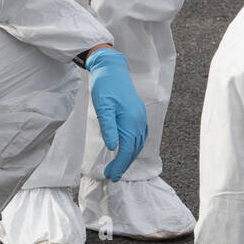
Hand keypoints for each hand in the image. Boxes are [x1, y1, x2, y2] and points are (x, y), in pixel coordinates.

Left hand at [85, 47, 147, 180]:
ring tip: (119, 166)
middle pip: (134, 149)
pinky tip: (129, 149)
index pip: (127, 149)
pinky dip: (135, 146)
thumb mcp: (102, 107)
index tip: (110, 175)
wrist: (112, 68)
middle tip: (112, 175)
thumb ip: (108, 127)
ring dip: (130, 156)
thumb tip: (112, 147)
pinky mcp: (138, 113)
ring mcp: (140, 116)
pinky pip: (140, 135)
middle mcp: (139, 120)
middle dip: (124, 164)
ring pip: (139, 143)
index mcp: (130, 121)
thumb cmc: (105, 86)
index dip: (119, 164)